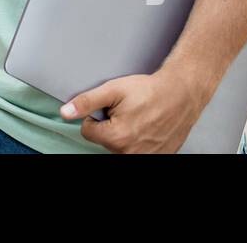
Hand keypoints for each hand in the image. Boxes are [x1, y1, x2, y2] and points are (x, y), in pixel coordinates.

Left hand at [59, 67, 206, 153]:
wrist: (182, 94)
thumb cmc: (149, 90)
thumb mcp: (113, 90)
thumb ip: (86, 102)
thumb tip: (65, 113)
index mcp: (116, 137)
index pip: (87, 131)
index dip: (95, 116)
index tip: (110, 108)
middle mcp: (129, 153)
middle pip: (105, 140)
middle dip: (111, 126)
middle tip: (127, 111)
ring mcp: (145, 157)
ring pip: (120, 147)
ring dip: (125, 134)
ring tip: (139, 118)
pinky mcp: (158, 157)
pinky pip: (138, 151)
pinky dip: (140, 141)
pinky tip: (148, 128)